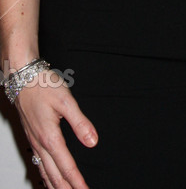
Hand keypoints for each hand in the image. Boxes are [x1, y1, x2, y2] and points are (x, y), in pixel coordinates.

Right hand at [16, 71, 96, 188]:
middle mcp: (40, 143)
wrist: (23, 78)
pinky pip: (38, 163)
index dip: (77, 182)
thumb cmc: (43, 86)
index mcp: (50, 137)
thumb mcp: (66, 101)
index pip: (66, 166)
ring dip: (55, 186)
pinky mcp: (32, 137)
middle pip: (54, 175)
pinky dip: (45, 176)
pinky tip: (48, 179)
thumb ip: (80, 122)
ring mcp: (34, 142)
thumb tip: (92, 141)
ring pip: (44, 171)